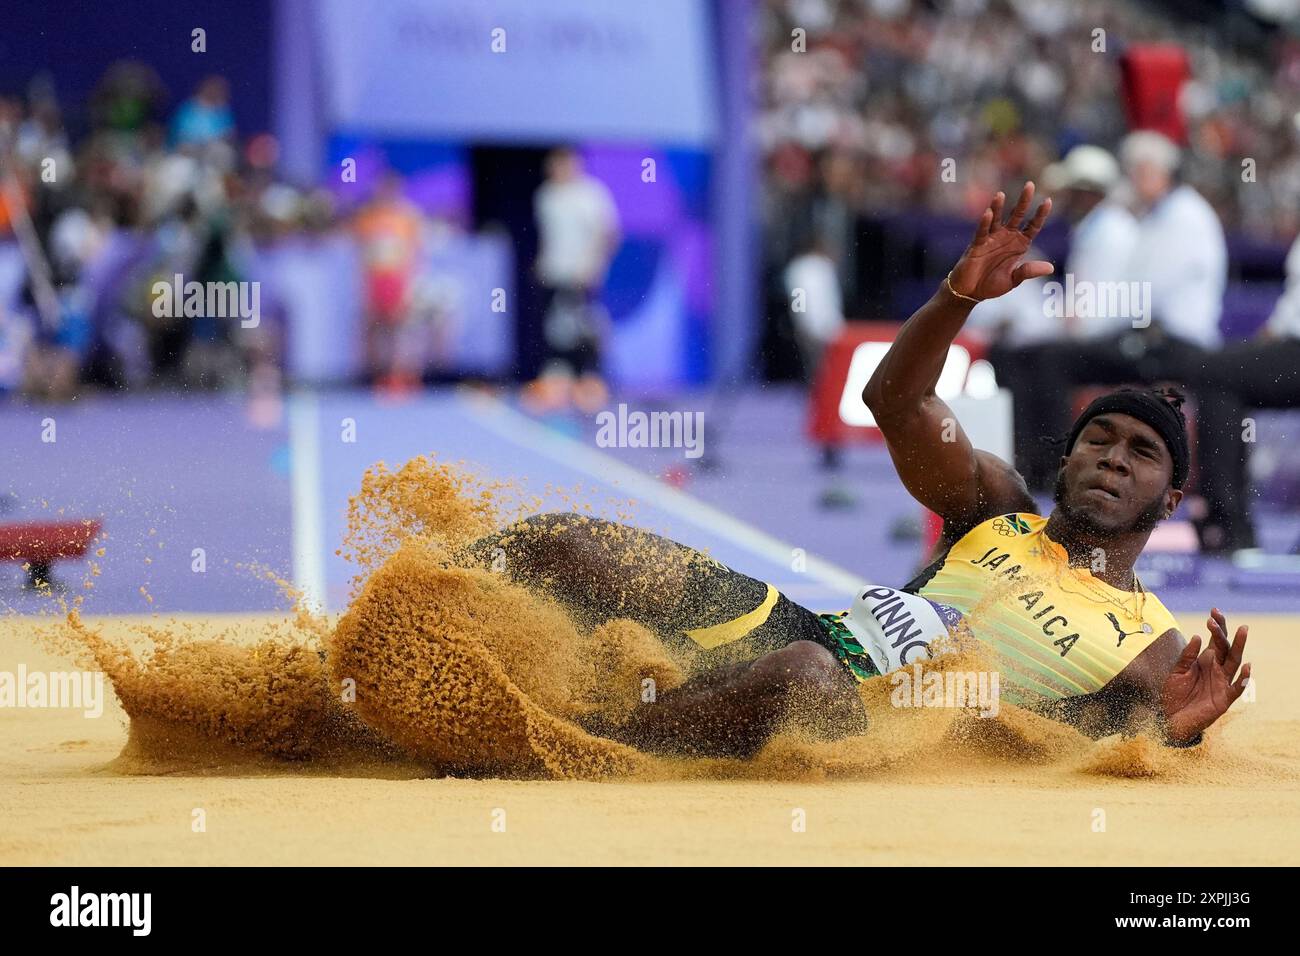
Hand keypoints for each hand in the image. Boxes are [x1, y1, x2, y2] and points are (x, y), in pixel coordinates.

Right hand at [948, 182, 1053, 301]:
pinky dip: (984, 223)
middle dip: (1023, 201)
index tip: (1048, 201)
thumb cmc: (992, 285)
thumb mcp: (1014, 280)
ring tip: (1001, 194)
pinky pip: (982, 232)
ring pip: (997, 219)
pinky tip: (988, 214)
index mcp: (1019, 245)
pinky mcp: (977, 245)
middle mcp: (1006, 238)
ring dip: (998, 207)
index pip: (1032, 226)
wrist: (970, 292)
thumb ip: (1029, 271)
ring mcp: (991, 239)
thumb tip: (1050, 267)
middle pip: (1017, 215)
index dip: (1040, 215)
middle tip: (1030, 185)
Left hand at [1161, 608, 1251, 742]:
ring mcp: (1222, 684)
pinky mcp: (1224, 699)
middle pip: (1226, 648)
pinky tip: (1247, 668)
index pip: (1215, 641)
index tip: (1213, 611)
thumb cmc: (1173, 695)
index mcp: (1206, 662)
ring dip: (1238, 647)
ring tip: (1241, 631)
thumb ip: (1186, 656)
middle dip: (1226, 632)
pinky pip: (1237, 688)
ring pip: (1235, 663)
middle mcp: (1217, 670)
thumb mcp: (1176, 672)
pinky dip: (1243, 679)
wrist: (1169, 719)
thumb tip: (1196, 636)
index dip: (1216, 627)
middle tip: (1222, 615)